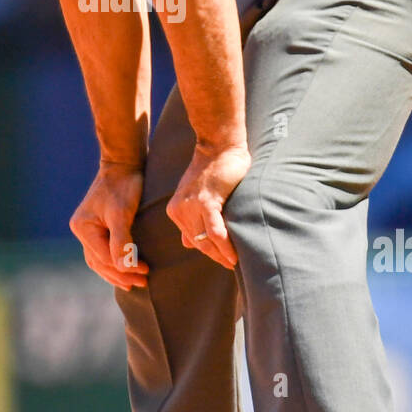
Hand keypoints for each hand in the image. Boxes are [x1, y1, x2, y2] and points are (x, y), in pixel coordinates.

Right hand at [69, 162, 149, 291]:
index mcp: (83, 227)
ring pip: (100, 259)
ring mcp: (88, 229)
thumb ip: (121, 241)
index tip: (145, 271)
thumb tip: (124, 268)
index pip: (103, 257)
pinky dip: (114, 262)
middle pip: (99, 262)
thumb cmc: (124, 185)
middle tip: (143, 282)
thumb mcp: (122, 213)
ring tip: (135, 282)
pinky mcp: (98, 226)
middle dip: (120, 274)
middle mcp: (82, 230)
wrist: (124, 162)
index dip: (123, 268)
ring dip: (117, 272)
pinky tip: (125, 269)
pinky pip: (103, 251)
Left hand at [166, 143, 250, 270]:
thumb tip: (187, 243)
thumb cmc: (214, 169)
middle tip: (232, 266)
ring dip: (222, 254)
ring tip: (236, 262)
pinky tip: (234, 255)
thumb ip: (192, 219)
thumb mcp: (196, 196)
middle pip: (199, 243)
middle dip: (216, 256)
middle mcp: (179, 210)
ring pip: (206, 240)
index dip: (209, 251)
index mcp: (176, 210)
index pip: (193, 239)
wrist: (219, 145)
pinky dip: (225, 245)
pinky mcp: (206, 202)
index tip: (224, 259)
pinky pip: (215, 232)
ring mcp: (191, 206)